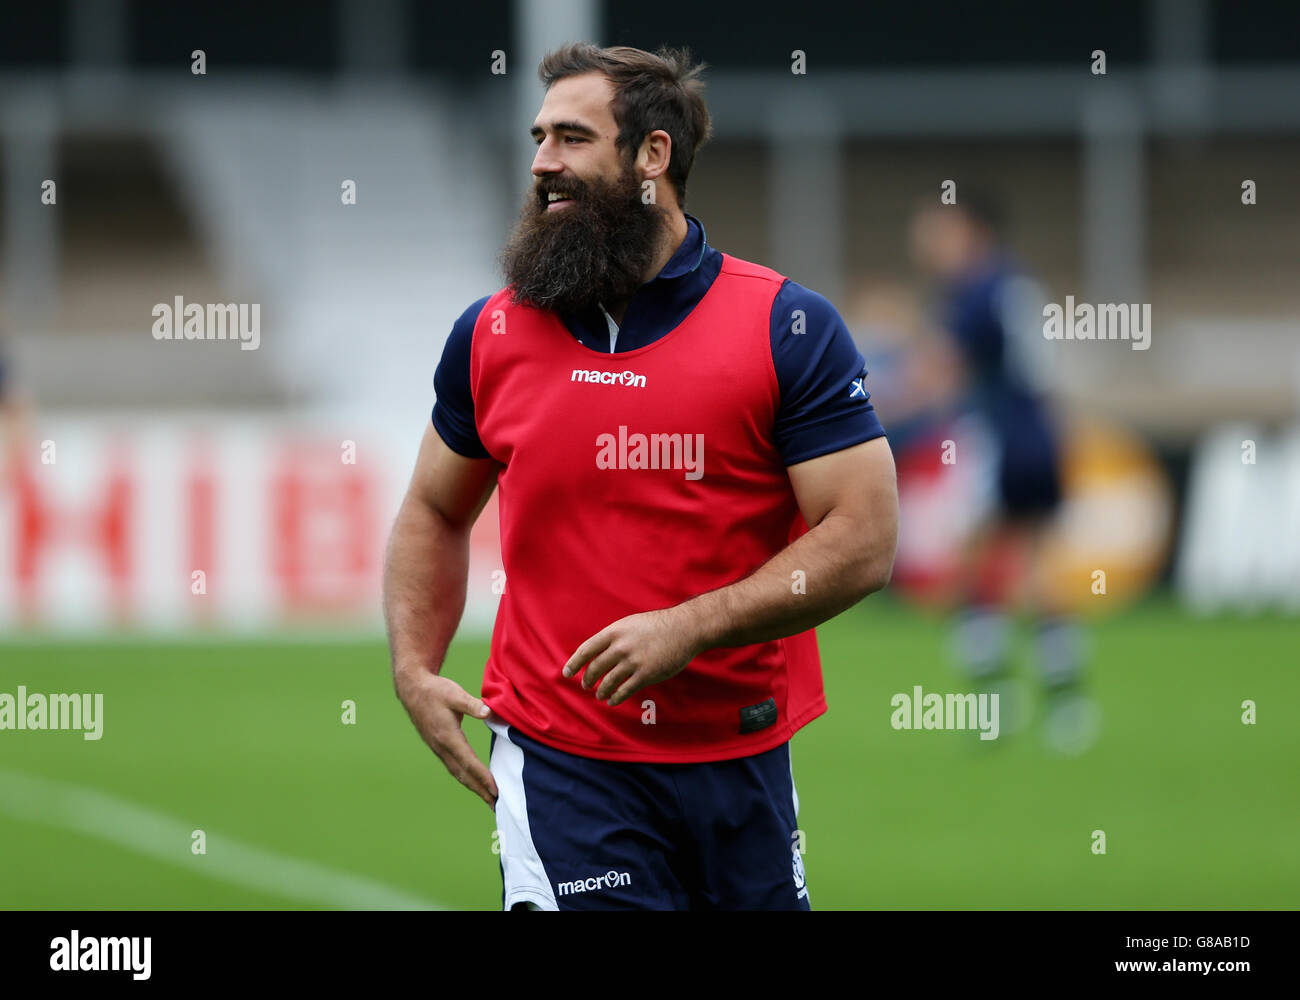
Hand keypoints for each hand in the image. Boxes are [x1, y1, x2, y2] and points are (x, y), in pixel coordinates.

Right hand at [394, 668, 497, 808]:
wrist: (413, 689)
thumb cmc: (435, 690)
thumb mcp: (454, 693)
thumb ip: (471, 704)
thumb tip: (487, 712)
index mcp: (447, 737)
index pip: (469, 762)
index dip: (483, 777)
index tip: (496, 790)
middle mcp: (442, 747)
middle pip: (464, 774)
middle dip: (480, 790)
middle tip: (497, 806)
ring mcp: (439, 748)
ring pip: (458, 773)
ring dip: (473, 787)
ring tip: (489, 799)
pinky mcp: (439, 746)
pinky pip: (454, 767)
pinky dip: (466, 778)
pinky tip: (473, 782)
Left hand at [561, 606, 704, 706]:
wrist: (684, 629)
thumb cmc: (657, 626)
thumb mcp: (630, 624)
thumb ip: (614, 637)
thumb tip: (598, 652)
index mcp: (615, 632)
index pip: (586, 649)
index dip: (574, 663)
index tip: (567, 673)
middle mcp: (621, 647)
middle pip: (595, 668)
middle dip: (588, 679)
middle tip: (586, 685)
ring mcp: (633, 662)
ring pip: (608, 682)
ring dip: (601, 691)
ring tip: (600, 695)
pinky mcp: (646, 675)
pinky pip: (624, 691)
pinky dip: (615, 698)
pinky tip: (613, 700)